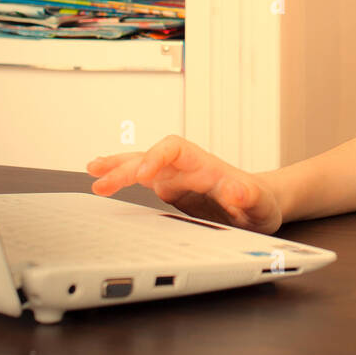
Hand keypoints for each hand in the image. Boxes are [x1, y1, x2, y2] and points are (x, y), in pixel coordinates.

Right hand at [87, 135, 282, 235]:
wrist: (261, 205)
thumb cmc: (262, 203)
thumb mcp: (262, 204)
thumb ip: (250, 196)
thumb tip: (236, 188)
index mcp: (206, 166)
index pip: (175, 149)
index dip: (156, 158)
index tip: (142, 176)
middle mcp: (187, 168)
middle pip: (150, 157)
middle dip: (125, 167)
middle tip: (101, 182)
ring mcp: (177, 178)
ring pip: (141, 164)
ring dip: (117, 167)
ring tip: (93, 171)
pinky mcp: (171, 190)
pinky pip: (141, 178)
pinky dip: (122, 178)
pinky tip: (104, 178)